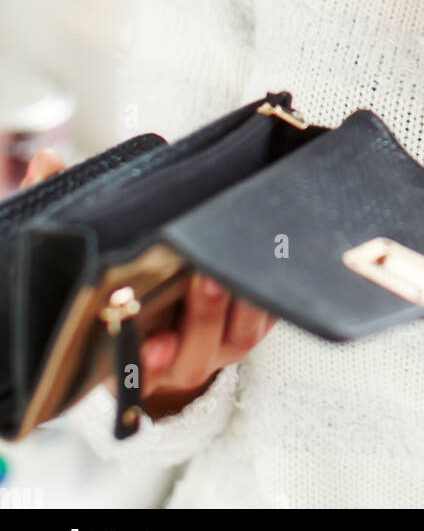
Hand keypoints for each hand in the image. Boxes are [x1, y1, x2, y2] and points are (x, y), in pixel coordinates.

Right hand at [19, 151, 275, 419]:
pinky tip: (270, 251)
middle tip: (204, 279)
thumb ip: (66, 205)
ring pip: (241, 332)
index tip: (152, 348)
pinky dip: (269, 286)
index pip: (140, 371)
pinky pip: (269, 314)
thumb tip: (47, 159)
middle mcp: (181, 360)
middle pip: (198, 350)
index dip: (149, 363)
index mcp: (135, 357)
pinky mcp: (256, 323)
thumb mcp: (85, 256)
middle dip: (202, 316)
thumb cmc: (119, 282)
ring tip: (240, 261)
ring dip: (244, 300)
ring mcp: (222, 344)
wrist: (163, 312)